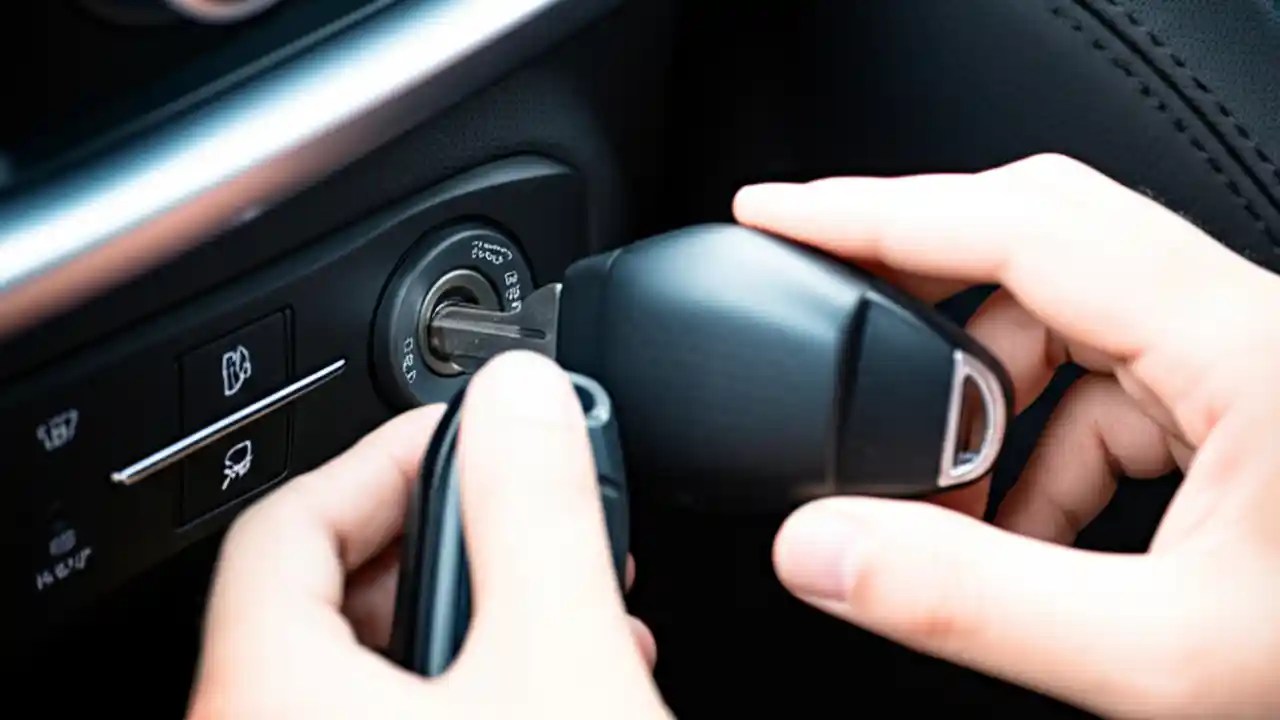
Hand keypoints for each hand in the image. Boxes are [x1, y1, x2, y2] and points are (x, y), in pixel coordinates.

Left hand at [187, 351, 668, 717]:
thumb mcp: (558, 662)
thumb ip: (536, 512)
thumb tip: (523, 396)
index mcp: (267, 689)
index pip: (287, 517)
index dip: (386, 454)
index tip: (467, 437)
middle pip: (327, 586)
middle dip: (449, 538)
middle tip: (521, 520)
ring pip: (366, 665)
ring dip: (472, 618)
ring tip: (558, 612)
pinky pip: (389, 719)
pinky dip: (465, 686)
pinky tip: (547, 690)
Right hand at [735, 154, 1279, 717]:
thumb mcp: (1162, 654)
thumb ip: (972, 603)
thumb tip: (826, 551)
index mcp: (1242, 342)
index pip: (1016, 224)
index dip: (874, 212)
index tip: (778, 210)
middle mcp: (1248, 319)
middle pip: (1036, 244)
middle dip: (922, 302)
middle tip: (837, 340)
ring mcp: (1250, 350)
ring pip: (1069, 320)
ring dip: (992, 407)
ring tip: (960, 510)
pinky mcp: (1248, 392)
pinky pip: (1111, 380)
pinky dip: (1047, 443)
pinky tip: (1035, 530)